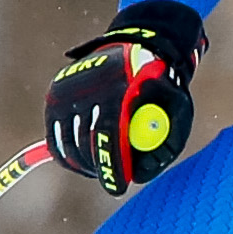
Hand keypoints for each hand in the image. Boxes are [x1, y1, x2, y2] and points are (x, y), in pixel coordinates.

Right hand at [46, 1, 203, 196]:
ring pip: (68, 143)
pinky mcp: (54, 95)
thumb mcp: (177, 105)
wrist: (136, 46)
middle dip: (99, 168)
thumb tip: (138, 174)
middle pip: (85, 142)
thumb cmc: (161, 84)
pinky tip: (84, 157)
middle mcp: (87, 86)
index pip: (108, 133)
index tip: (116, 187)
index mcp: (118, 86)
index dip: (111, 165)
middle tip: (111, 181)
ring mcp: (67, 89)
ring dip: (84, 163)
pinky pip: (55, 137)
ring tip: (101, 166)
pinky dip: (68, 153)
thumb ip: (164, 141)